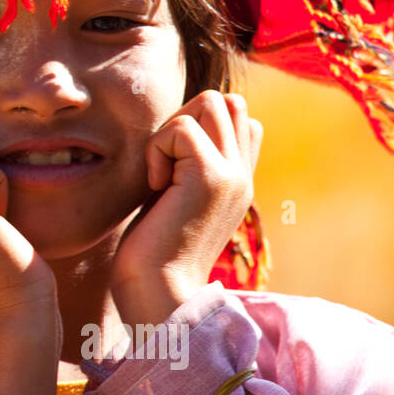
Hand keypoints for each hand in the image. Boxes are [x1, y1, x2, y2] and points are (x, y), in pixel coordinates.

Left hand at [109, 90, 262, 325]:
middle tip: (163, 165)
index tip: (171, 165)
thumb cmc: (151, 254)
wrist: (158, 294)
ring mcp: (232, 174)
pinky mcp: (210, 176)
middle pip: (224, 100)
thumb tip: (174, 132)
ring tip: (161, 175)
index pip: (240, 117)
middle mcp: (242, 174)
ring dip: (170, 130)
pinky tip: (155, 188)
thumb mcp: (172, 199)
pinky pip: (180, 127)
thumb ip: (182, 167)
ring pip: (209, 101)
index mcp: (237, 180)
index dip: (198, 124)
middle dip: (182, 119)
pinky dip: (156, 150)